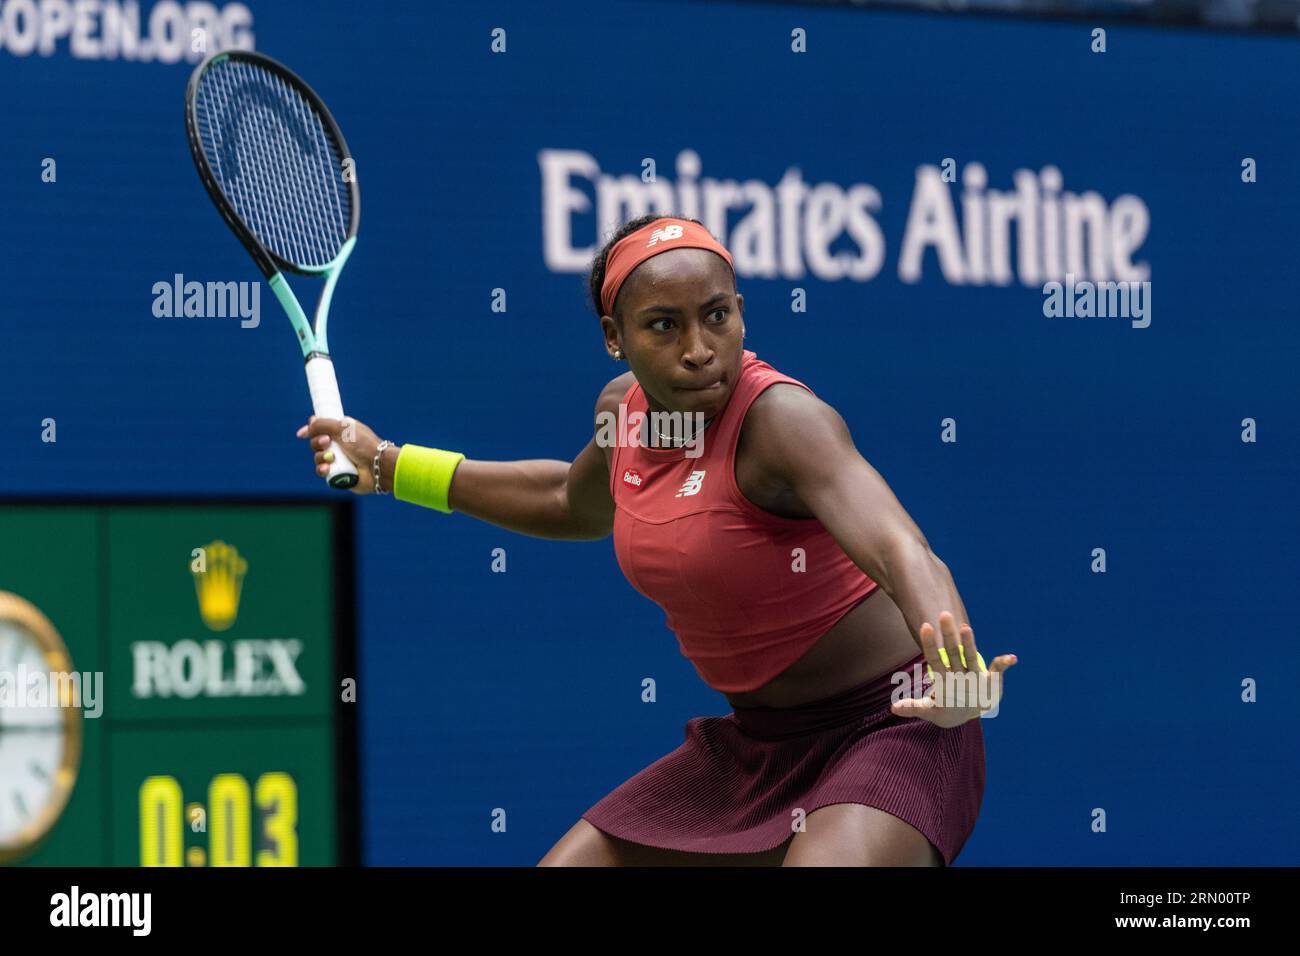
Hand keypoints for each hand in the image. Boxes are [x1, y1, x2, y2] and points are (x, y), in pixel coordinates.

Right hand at [295, 415, 383, 493]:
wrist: (378, 466)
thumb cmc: (364, 445)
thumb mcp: (342, 428)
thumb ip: (323, 424)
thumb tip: (308, 424)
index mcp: (342, 430)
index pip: (321, 428)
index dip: (312, 430)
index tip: (304, 433)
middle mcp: (340, 444)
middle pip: (315, 443)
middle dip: (317, 443)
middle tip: (327, 442)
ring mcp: (339, 459)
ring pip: (317, 458)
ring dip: (320, 457)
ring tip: (331, 458)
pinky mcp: (338, 474)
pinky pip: (322, 471)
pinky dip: (322, 469)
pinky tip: (327, 469)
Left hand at [890, 611, 1016, 727]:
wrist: (968, 714)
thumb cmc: (947, 710)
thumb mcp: (931, 711)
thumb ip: (914, 707)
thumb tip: (893, 708)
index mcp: (944, 678)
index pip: (934, 658)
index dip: (930, 644)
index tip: (925, 626)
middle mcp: (958, 671)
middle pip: (952, 651)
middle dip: (948, 634)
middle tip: (944, 613)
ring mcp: (974, 674)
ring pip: (970, 655)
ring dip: (969, 642)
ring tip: (966, 628)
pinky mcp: (990, 680)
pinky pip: (998, 670)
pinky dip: (1004, 663)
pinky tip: (1011, 658)